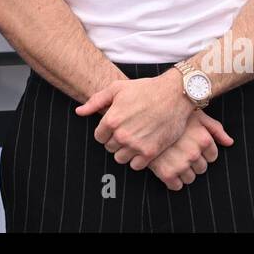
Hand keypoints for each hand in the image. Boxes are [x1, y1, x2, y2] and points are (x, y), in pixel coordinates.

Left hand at [76, 71, 192, 168]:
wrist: (174, 95)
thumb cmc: (145, 89)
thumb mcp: (117, 88)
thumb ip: (95, 101)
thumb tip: (79, 112)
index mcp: (112, 119)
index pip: (99, 137)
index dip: (106, 131)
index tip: (116, 126)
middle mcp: (122, 135)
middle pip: (110, 148)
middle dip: (115, 140)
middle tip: (128, 130)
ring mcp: (136, 145)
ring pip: (120, 158)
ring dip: (125, 151)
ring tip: (134, 139)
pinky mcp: (151, 152)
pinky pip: (136, 165)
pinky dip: (137, 159)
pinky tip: (143, 146)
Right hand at [148, 110, 233, 190]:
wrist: (142, 116)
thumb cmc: (171, 113)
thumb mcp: (196, 115)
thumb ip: (215, 128)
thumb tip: (230, 143)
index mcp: (204, 139)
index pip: (212, 157)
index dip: (202, 153)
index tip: (190, 147)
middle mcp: (194, 152)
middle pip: (202, 169)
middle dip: (193, 163)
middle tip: (180, 152)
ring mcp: (180, 163)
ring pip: (190, 179)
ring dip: (183, 172)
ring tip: (172, 160)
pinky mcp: (166, 172)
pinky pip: (176, 186)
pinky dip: (172, 181)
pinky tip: (166, 168)